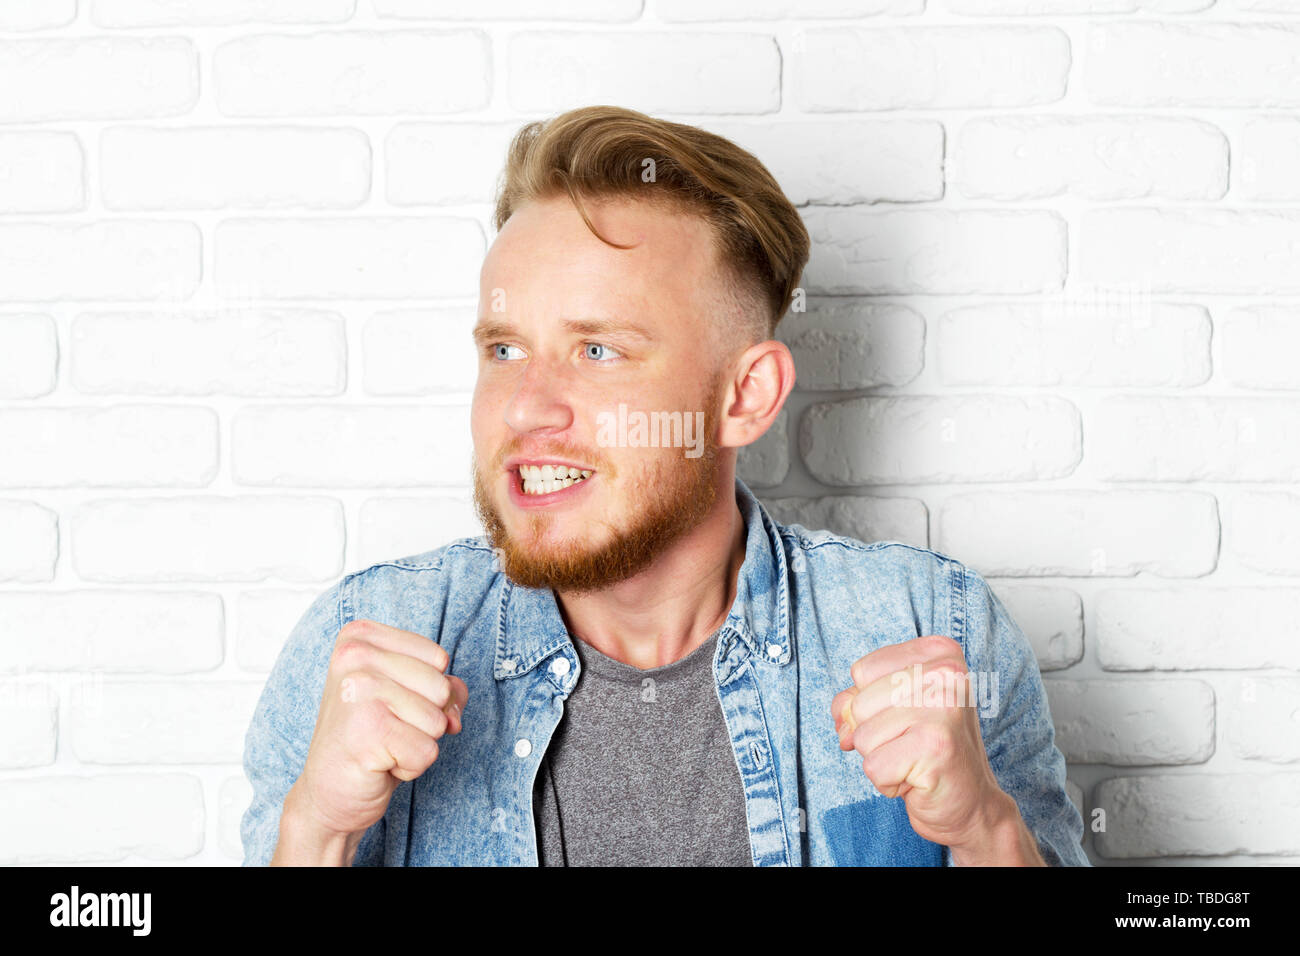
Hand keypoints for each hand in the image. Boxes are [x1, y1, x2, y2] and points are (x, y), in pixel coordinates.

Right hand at [290, 619, 467, 841]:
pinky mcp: (368, 731)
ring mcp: (359, 692)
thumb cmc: (371, 737)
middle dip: (425, 719)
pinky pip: (427, 751)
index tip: (390, 705)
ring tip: (382, 745)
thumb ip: (445, 688)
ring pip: (438, 720)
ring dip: (418, 743)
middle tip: (384, 729)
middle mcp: (354, 656)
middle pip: (441, 688)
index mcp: (360, 637)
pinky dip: (411, 767)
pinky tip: (380, 764)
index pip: (438, 658)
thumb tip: (454, 712)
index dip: (428, 691)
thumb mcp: (408, 696)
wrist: (328, 791)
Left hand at [831, 634, 1014, 854]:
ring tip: (916, 760)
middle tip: (913, 745)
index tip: (907, 718)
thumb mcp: (892, 709)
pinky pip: (873, 766)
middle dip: (875, 734)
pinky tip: (918, 779)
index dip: (871, 704)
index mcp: (939, 653)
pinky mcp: (935, 745)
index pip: (862, 671)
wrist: (971, 803)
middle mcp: (947, 673)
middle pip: (859, 704)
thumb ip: (857, 699)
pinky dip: (887, 782)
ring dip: (881, 759)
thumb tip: (843, 718)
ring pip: (862, 735)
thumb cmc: (929, 749)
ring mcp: (943, 707)